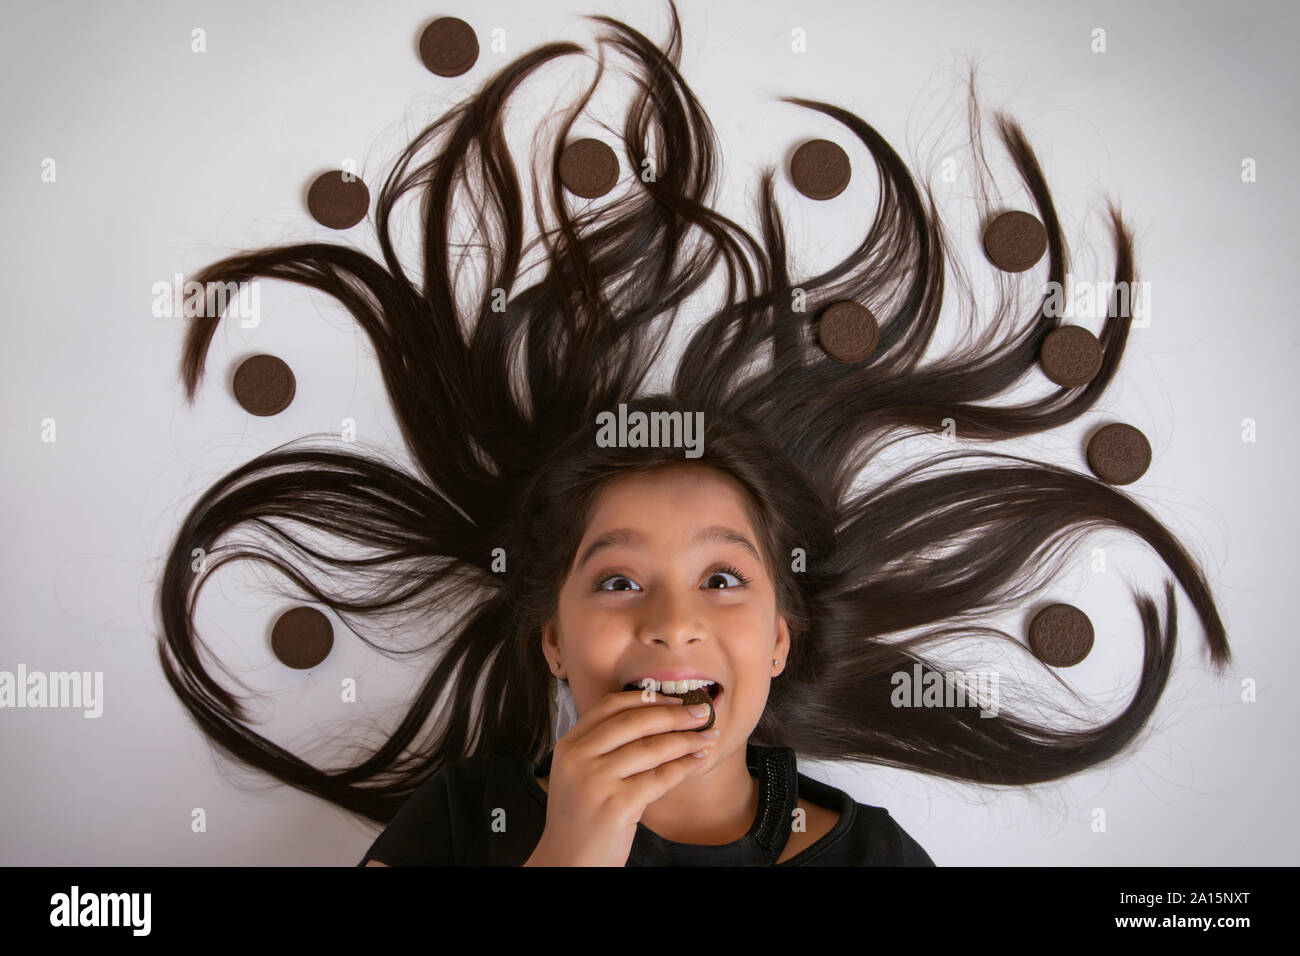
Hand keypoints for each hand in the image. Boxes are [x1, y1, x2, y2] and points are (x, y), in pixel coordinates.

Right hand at [523, 688, 718, 865]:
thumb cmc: (581, 820)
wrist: (569, 863)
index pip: (611, 707)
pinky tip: (698, 760)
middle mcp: (579, 758)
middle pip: (635, 722)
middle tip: (701, 712)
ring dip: (687, 739)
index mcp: (569, 745)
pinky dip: (684, 766)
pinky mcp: (617, 804)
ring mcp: (596, 781)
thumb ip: (603, 747)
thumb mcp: (579, 775)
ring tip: (708, 736)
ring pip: (652, 748)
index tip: (674, 699)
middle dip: (674, 714)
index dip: (647, 698)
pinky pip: (660, 778)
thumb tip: (655, 718)